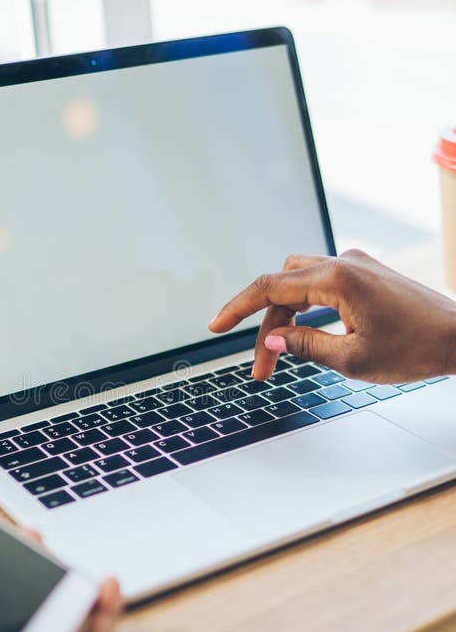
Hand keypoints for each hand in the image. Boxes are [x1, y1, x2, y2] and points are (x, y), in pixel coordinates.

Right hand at [209, 249, 455, 383]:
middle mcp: (344, 263)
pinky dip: (306, 307)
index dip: (237, 308)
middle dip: (265, 325)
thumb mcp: (352, 359)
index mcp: (338, 279)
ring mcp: (357, 266)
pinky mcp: (366, 274)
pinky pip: (321, 284)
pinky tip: (306, 333)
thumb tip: (274, 338)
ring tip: (281, 355)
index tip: (214, 325)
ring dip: (285, 316)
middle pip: (282, 286)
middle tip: (262, 368)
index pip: (269, 288)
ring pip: (300, 283)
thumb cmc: (416, 349)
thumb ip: (305, 345)